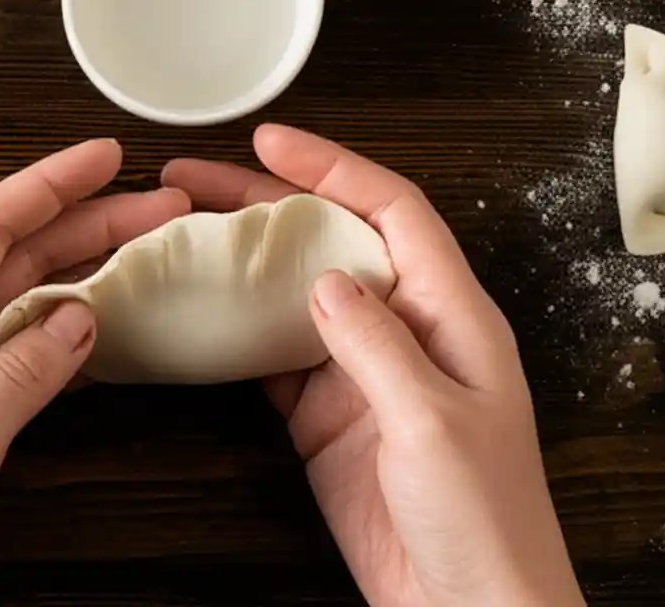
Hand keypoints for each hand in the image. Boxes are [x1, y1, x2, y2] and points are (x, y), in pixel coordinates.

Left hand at [0, 139, 189, 606]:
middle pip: (15, 259)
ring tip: (152, 248)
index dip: (43, 185)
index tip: (105, 155)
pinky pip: (31, 356)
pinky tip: (115, 322)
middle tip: (161, 203)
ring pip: (29, 303)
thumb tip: (83, 314)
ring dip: (87, 271)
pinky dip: (76, 333)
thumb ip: (15, 376)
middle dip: (86, 222)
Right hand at [163, 124, 583, 606]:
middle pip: (332, 242)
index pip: (393, 212)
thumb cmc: (484, 519)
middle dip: (266, 206)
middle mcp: (407, 331)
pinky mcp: (330, 418)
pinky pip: (276, 359)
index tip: (269, 144)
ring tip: (181, 237)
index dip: (333, 168)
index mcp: (451, 315)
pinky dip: (236, 334)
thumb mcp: (431, 422)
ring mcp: (364, 375)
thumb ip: (376, 344)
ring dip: (243, 265)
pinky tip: (198, 317)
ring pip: (296, 296)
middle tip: (192, 184)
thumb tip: (321, 279)